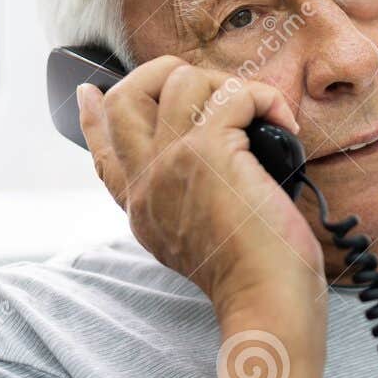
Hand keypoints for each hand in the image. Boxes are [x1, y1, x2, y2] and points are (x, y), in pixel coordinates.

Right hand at [78, 57, 324, 327]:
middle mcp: (146, 182)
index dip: (93, 116)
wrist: (266, 303)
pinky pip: (232, 95)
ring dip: (227, 84)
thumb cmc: (253, 278)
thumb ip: (183, 202)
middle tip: (216, 90)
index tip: (93, 92)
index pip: (100, 149)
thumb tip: (207, 159)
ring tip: (261, 113)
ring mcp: (170, 163)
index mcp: (141, 206)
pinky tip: (285, 124)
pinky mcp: (207, 153)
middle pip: (125, 96)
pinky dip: (264, 98)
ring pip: (181, 81)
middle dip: (167, 73)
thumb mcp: (197, 242)